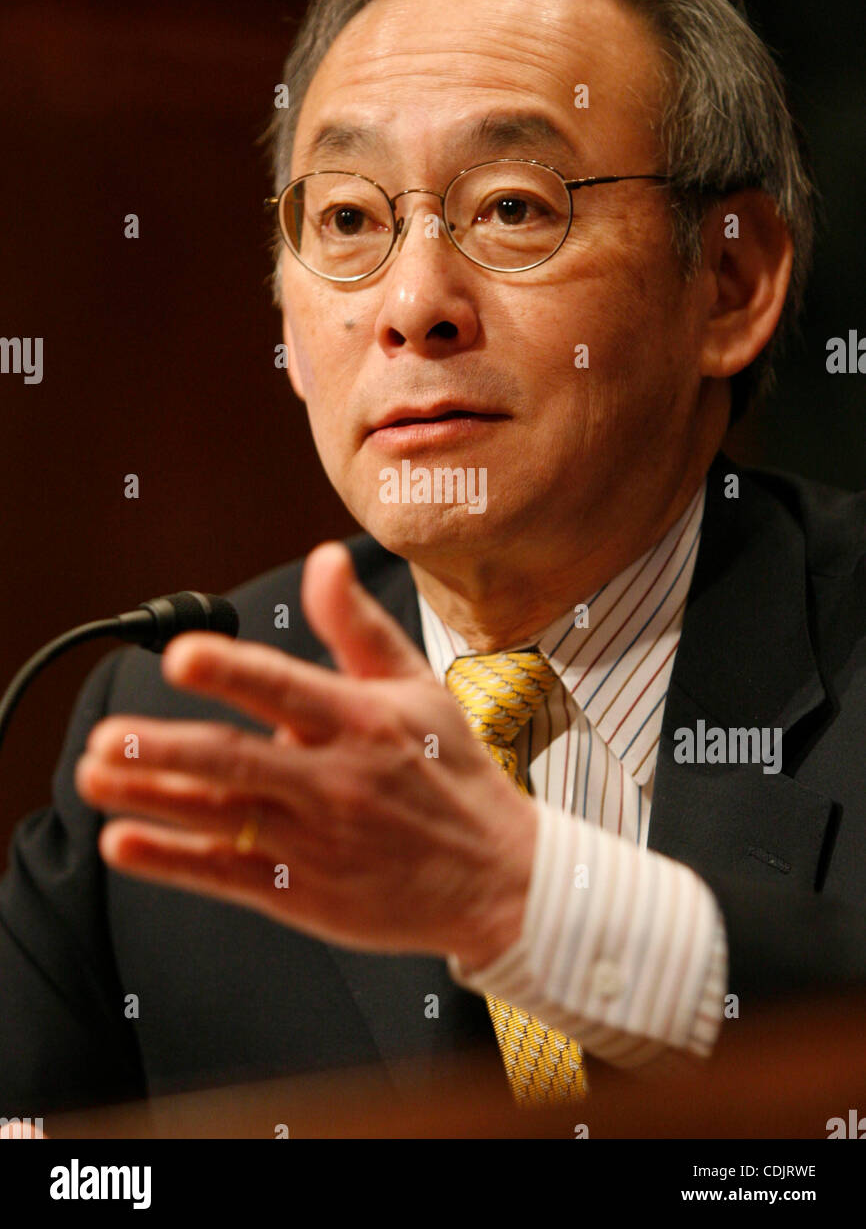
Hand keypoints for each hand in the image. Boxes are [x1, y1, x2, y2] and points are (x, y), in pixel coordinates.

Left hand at [75, 543, 536, 970]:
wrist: (497, 880)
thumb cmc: (454, 775)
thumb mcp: (419, 686)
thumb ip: (356, 626)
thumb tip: (322, 559)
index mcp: (363, 722)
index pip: (286, 688)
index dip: (231, 671)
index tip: (179, 657)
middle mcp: (335, 781)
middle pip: (236, 760)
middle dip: (162, 748)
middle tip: (106, 736)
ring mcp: (316, 842)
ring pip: (219, 817)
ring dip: (150, 796)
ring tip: (93, 776)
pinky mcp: (303, 893)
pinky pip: (225, 876)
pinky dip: (171, 860)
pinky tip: (124, 842)